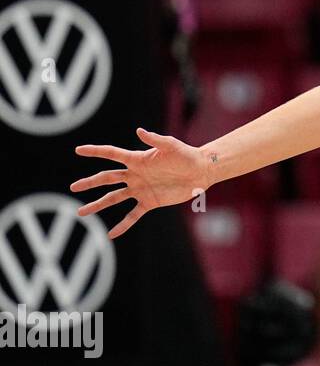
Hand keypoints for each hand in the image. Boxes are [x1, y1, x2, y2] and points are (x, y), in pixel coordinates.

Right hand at [70, 127, 209, 238]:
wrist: (200, 171)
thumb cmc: (186, 155)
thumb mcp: (170, 146)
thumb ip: (155, 139)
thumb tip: (139, 131)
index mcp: (137, 159)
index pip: (111, 154)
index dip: (95, 151)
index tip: (78, 150)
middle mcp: (135, 175)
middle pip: (107, 178)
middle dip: (90, 182)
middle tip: (73, 187)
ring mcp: (140, 189)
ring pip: (114, 198)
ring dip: (98, 205)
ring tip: (81, 212)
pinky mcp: (150, 201)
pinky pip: (133, 215)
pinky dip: (123, 225)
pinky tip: (111, 234)